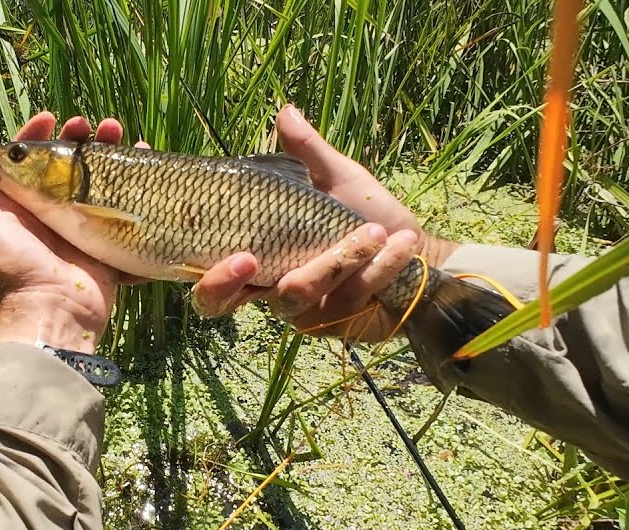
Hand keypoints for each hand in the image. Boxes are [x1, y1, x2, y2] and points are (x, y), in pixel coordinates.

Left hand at [0, 113, 144, 353]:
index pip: (30, 158)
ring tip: (129, 140)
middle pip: (72, 165)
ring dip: (116, 158)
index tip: (53, 117)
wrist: (51, 311)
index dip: (40, 135)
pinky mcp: (108, 244)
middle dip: (86, 140)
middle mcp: (52, 212)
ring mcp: (83, 228)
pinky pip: (128, 214)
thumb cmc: (10, 267)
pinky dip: (140, 192)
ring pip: (103, 183)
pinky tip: (149, 171)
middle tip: (97, 124)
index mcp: (21, 203)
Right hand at [191, 104, 458, 341]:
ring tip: (376, 232)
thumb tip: (285, 110)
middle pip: (225, 304)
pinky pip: (348, 296)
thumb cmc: (369, 214)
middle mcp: (270, 287)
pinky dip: (378, 266)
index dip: (209, 277)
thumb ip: (308, 152)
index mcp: (259, 256)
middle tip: (249, 258)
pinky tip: (401, 243)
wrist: (419, 253)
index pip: (211, 278)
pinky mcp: (338, 320)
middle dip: (229, 285)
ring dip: (336, 260)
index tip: (232, 253)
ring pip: (298, 293)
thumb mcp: (339, 178)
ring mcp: (304, 309)